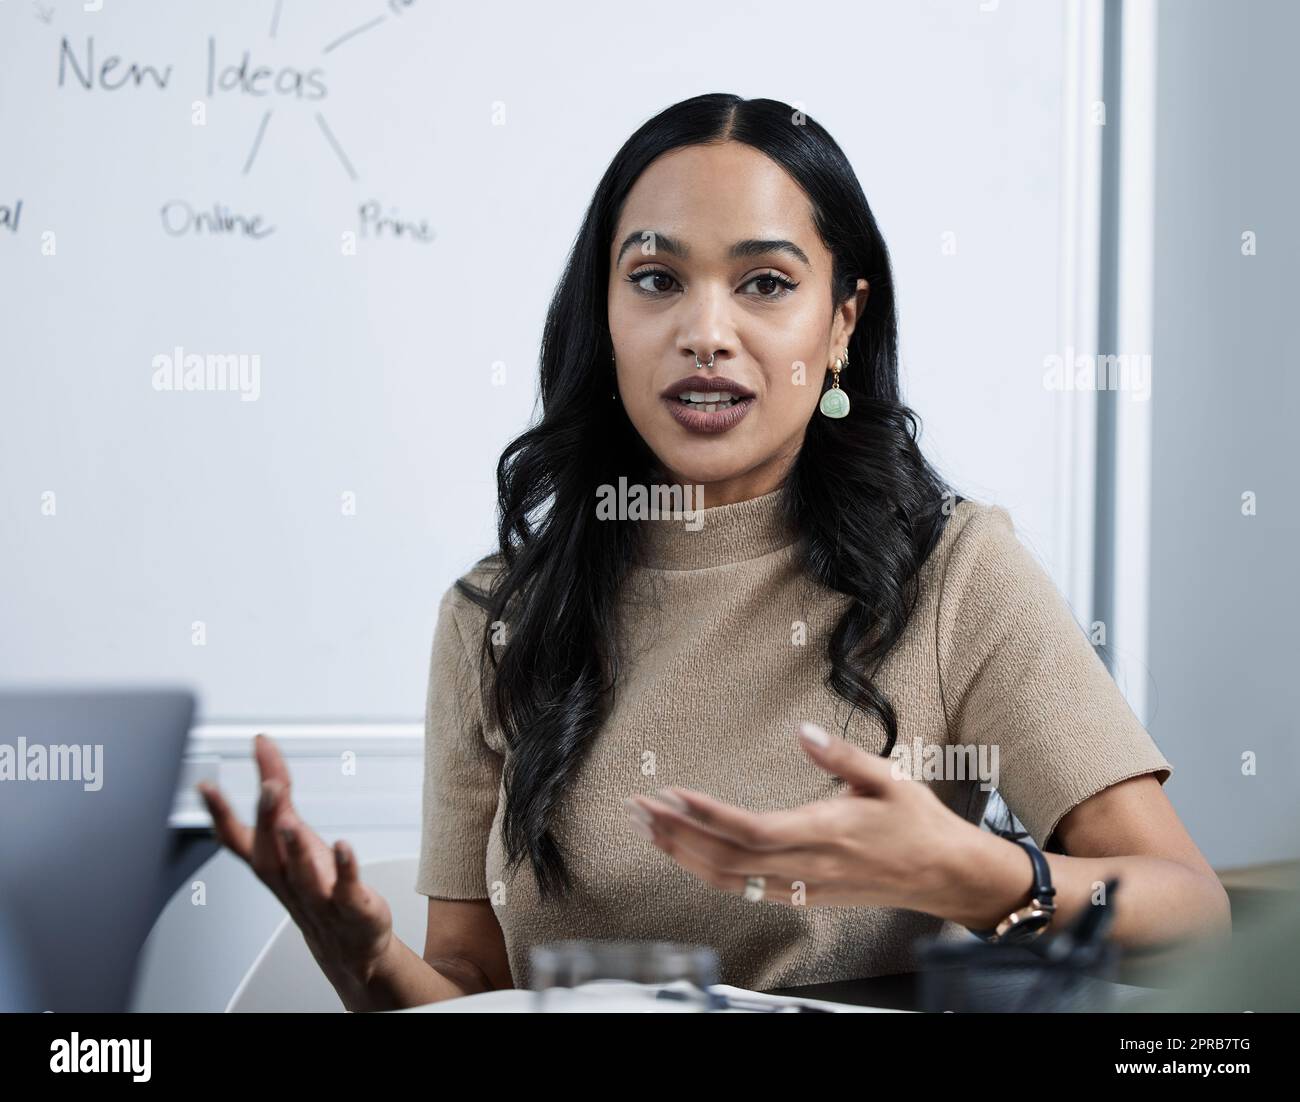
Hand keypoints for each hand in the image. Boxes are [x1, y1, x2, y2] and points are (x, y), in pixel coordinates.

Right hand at [197, 734, 393, 985]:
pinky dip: (345, 868)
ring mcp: (319, 896)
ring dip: (295, 847)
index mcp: (271, 863)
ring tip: (290, 820)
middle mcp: (288, 881)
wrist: (349, 944)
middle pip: (268, 853)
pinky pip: (346, 888)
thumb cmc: (317, 885)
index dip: (219, 814)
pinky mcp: (351, 906)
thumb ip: (279, 793)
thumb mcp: (294, 834)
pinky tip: (344, 846)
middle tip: (268, 787)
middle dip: (265, 821)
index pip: (236, 838)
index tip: (205, 786)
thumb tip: (263, 748)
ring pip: (301, 874)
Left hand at [623, 721, 977, 913]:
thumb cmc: (918, 825)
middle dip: (677, 834)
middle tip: (639, 808)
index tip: (673, 794)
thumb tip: (804, 730)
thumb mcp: (889, 778)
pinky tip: (687, 856)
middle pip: (727, 858)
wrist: (943, 876)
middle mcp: (808, 866)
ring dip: (684, 855)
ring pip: (729, 880)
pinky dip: (708, 873)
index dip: (708, 816)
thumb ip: (842, 756)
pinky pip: (744, 890)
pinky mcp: (802, 896)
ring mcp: (802, 887)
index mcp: (825, 833)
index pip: (752, 829)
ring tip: (649, 829)